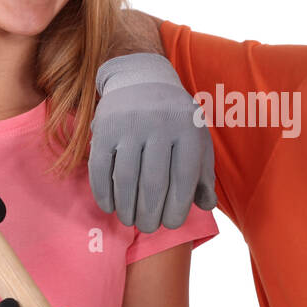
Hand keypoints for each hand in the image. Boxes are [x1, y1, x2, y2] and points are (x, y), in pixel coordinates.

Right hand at [88, 53, 215, 232]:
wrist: (141, 79)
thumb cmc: (175, 119)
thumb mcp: (197, 138)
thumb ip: (203, 173)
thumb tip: (206, 206)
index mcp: (187, 129)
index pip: (183, 179)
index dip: (177, 208)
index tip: (171, 224)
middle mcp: (159, 125)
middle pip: (153, 183)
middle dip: (150, 213)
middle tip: (148, 227)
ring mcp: (129, 125)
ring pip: (125, 178)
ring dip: (126, 207)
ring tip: (130, 220)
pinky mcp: (104, 128)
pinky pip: (100, 167)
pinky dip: (103, 192)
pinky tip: (109, 207)